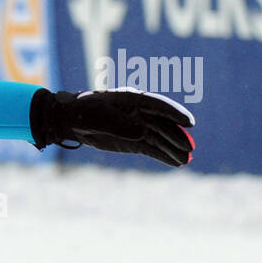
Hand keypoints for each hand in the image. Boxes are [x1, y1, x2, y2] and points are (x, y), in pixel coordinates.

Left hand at [30, 87, 194, 167]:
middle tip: (189, 149)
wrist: (72, 121)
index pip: (158, 105)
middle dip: (177, 136)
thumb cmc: (83, 113)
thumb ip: (118, 124)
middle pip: (163, 124)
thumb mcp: (97, 117)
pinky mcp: (135, 141)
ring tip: (186, 160)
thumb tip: (142, 132)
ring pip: (160, 138)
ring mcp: (138, 127)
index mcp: (132, 99)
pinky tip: (176, 162)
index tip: (189, 123)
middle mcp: (140, 112)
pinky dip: (164, 155)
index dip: (174, 113)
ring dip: (173, 149)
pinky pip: (152, 148)